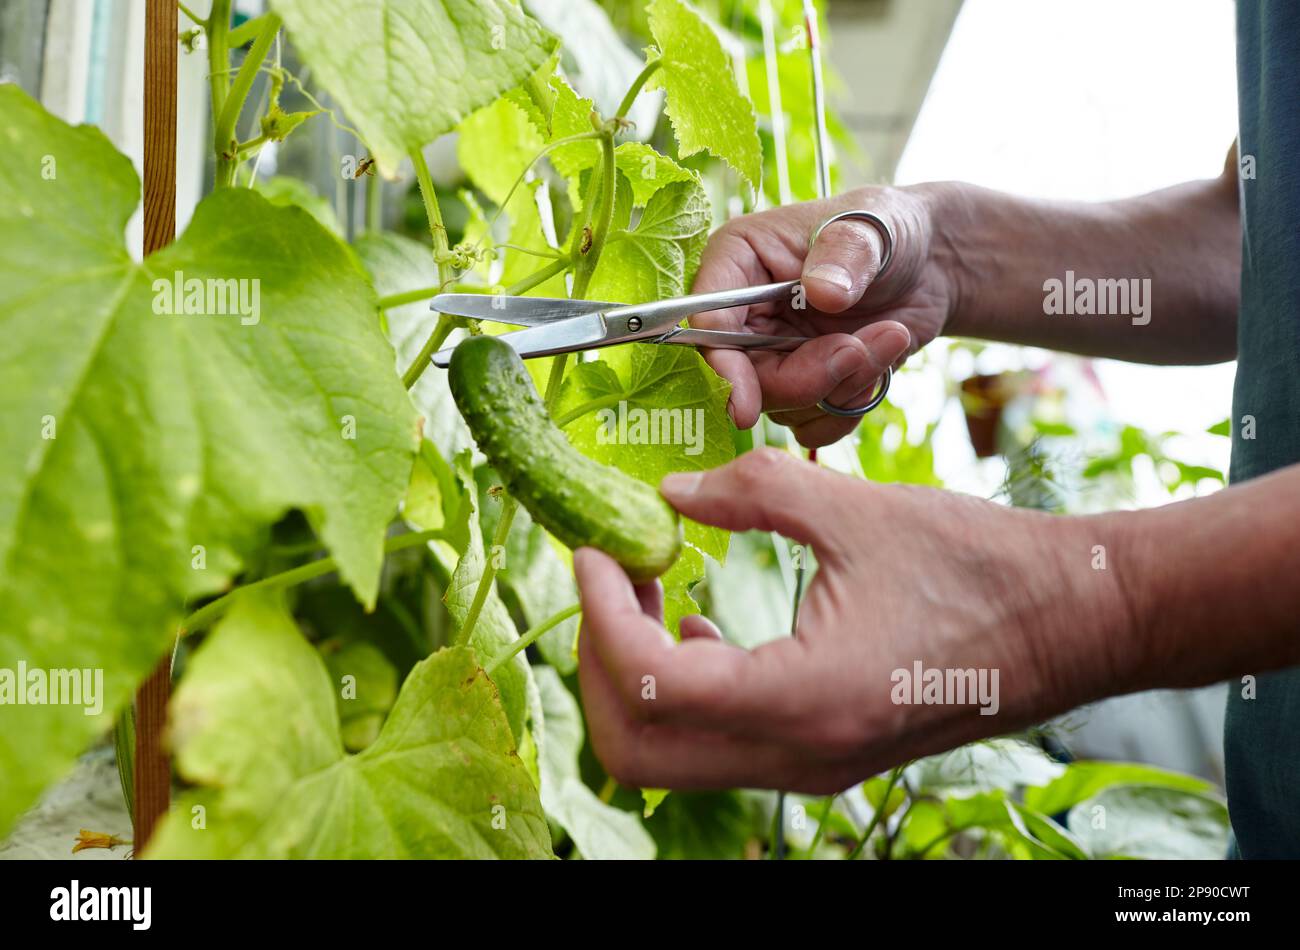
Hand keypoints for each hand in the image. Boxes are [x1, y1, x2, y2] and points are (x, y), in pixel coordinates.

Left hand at [575, 449, 1128, 793]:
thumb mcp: (856, 509)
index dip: (601, 615)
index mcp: (805, 700)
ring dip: (636, 675)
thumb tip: (671, 491)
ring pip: (671, 755)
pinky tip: (700, 619)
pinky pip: (718, 745)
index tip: (593, 550)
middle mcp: (798, 756)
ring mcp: (808, 766)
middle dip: (599, 661)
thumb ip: (750, 490)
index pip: (651, 686)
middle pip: (637, 751)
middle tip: (611, 575)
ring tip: (650, 584)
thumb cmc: (980, 563)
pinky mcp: (820, 754)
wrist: (1074, 622)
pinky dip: (683, 688)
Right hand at [691, 185, 953, 446]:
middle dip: (806, 378)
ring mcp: (771, 355)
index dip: (723, 366)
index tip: (744, 404)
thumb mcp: (870, 228)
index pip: (707, 322)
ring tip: (887, 338)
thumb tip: (822, 293)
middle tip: (857, 350)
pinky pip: (811, 425)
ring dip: (842, 386)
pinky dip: (849, 407)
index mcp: (738, 262)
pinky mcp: (802, 384)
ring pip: (782, 407)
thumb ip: (844, 254)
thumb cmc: (890, 230)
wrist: (931, 268)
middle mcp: (743, 314)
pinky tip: (879, 366)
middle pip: (744, 378)